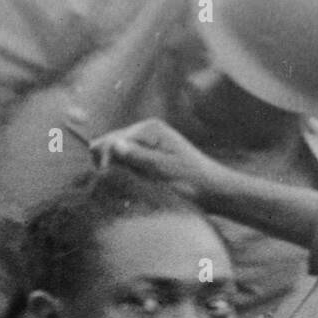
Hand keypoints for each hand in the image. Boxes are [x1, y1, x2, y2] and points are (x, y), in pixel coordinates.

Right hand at [89, 119, 226, 200]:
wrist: (211, 188)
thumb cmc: (191, 180)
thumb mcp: (164, 169)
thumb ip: (139, 156)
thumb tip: (114, 145)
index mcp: (148, 129)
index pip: (110, 141)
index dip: (106, 161)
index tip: (110, 181)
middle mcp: (144, 130)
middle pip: (108, 145)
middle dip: (106, 164)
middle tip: (115, 185)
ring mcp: (144, 142)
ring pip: (113, 155)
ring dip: (113, 170)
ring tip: (123, 186)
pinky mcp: (146, 155)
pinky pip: (124, 162)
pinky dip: (122, 173)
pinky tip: (128, 184)